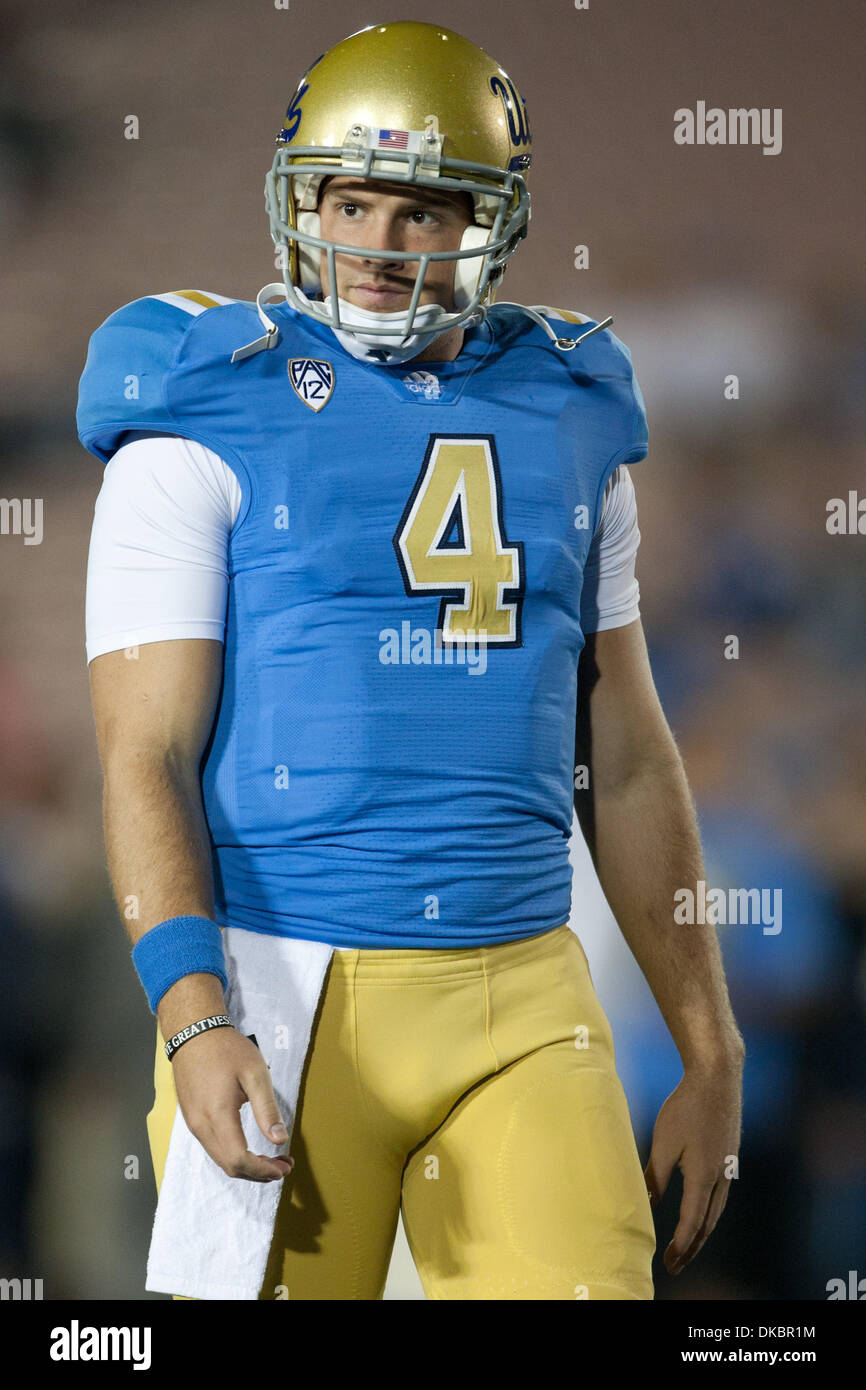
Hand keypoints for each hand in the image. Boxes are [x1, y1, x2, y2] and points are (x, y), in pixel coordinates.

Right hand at [170, 1024, 293, 1182]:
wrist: (194, 1034)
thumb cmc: (226, 1050)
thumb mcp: (255, 1073)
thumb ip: (267, 1109)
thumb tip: (280, 1140)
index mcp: (217, 1116)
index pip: (239, 1160)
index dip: (263, 1170)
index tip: (284, 1166)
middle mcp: (201, 1126)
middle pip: (229, 1166)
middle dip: (258, 1173)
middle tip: (283, 1165)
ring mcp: (193, 1125)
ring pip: (220, 1159)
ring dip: (246, 1166)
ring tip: (271, 1159)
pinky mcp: (192, 1120)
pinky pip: (213, 1148)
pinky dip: (233, 1155)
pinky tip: (249, 1148)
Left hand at [644, 1057, 742, 1274]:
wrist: (717, 1078)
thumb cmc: (687, 1107)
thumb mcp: (664, 1143)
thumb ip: (656, 1175)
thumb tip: (648, 1202)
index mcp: (704, 1177)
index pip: (692, 1222)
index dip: (680, 1245)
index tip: (669, 1263)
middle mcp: (722, 1177)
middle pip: (708, 1223)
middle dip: (692, 1246)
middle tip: (677, 1264)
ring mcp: (730, 1166)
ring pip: (716, 1209)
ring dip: (702, 1231)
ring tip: (688, 1245)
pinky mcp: (730, 1155)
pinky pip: (720, 1194)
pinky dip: (709, 1211)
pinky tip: (701, 1209)